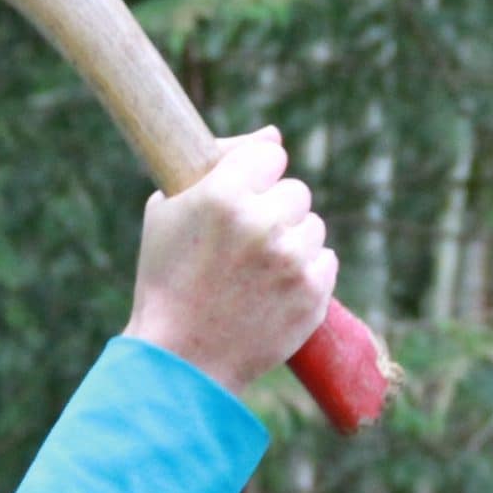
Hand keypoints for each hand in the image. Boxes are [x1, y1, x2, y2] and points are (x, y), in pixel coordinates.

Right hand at [124, 129, 338, 395]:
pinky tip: (274, 289)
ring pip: (314, 226)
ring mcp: (292, 260)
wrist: (181, 358)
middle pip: (296, 190)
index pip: (270, 153)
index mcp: (222, 195)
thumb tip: (274, 134)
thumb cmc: (166, 279)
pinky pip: (326, 260)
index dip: (256, 174)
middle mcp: (262, 223)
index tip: (243, 193)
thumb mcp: (168, 211)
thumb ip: (220, 163)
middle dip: (274, 210)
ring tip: (256, 271)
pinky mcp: (314, 294)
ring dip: (292, 241)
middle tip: (246, 242)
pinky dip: (306, 272)